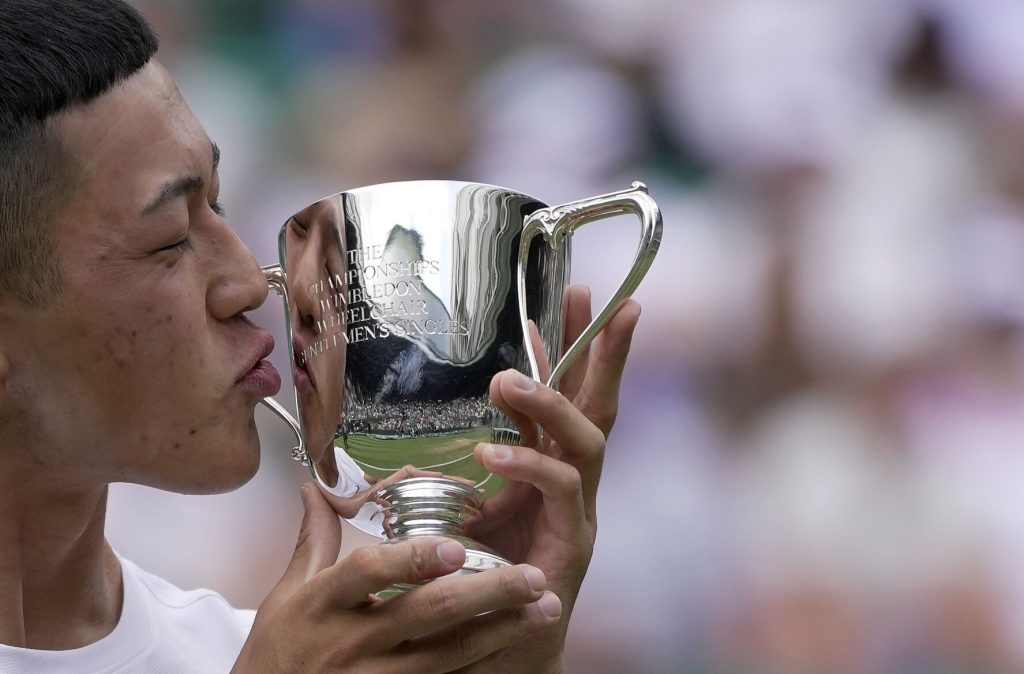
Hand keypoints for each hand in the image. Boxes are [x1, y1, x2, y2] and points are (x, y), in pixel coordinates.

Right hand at [232, 483, 562, 672]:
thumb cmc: (280, 649)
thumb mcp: (287, 593)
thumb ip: (313, 540)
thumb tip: (315, 487)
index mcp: (324, 602)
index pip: (368, 572)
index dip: (412, 559)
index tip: (456, 545)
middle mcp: (352, 642)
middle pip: (425, 614)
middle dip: (487, 592)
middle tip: (533, 575)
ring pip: (449, 655)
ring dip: (503, 630)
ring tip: (545, 608)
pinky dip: (484, 664)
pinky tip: (518, 647)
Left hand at [462, 285, 641, 672]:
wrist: (497, 650)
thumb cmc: (480, 577)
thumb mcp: (467, 508)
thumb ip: (465, 463)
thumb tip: (441, 415)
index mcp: (549, 467)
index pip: (569, 395)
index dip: (573, 344)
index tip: (569, 293)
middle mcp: (573, 483)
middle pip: (599, 405)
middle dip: (601, 348)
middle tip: (592, 298)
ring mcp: (579, 513)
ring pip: (588, 442)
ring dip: (553, 403)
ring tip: (510, 380)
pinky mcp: (573, 546)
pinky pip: (563, 491)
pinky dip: (530, 465)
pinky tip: (495, 451)